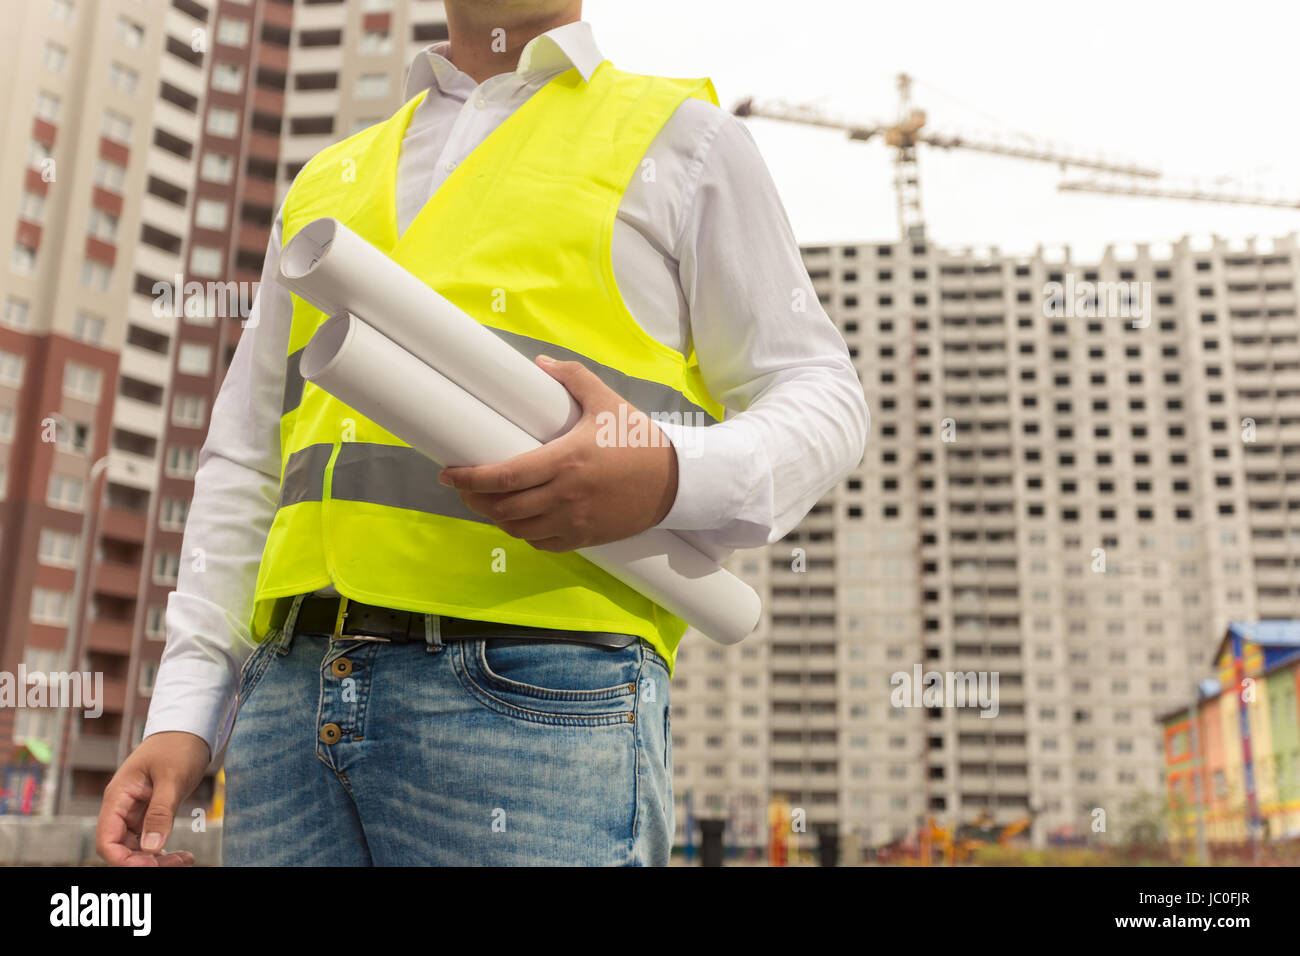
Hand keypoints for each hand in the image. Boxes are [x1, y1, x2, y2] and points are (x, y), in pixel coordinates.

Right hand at [96, 731, 210, 866]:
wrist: (190, 728)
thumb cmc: (178, 745)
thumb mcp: (172, 778)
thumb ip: (161, 812)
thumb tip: (151, 848)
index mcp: (118, 797)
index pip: (107, 840)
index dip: (122, 860)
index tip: (150, 866)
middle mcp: (122, 807)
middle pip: (122, 848)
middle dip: (145, 861)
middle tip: (177, 864)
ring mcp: (136, 811)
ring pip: (138, 847)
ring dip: (158, 858)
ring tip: (185, 860)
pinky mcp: (151, 812)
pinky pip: (151, 838)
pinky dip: (165, 849)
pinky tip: (184, 856)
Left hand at [439, 355, 679, 550]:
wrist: (675, 481)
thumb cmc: (638, 440)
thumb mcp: (607, 401)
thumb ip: (572, 378)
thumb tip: (540, 364)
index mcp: (566, 459)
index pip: (505, 476)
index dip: (471, 478)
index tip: (449, 474)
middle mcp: (566, 495)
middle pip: (503, 507)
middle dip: (475, 499)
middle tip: (464, 487)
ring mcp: (574, 520)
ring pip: (517, 528)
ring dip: (496, 517)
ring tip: (487, 502)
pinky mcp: (585, 538)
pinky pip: (541, 542)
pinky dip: (523, 533)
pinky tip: (519, 519)